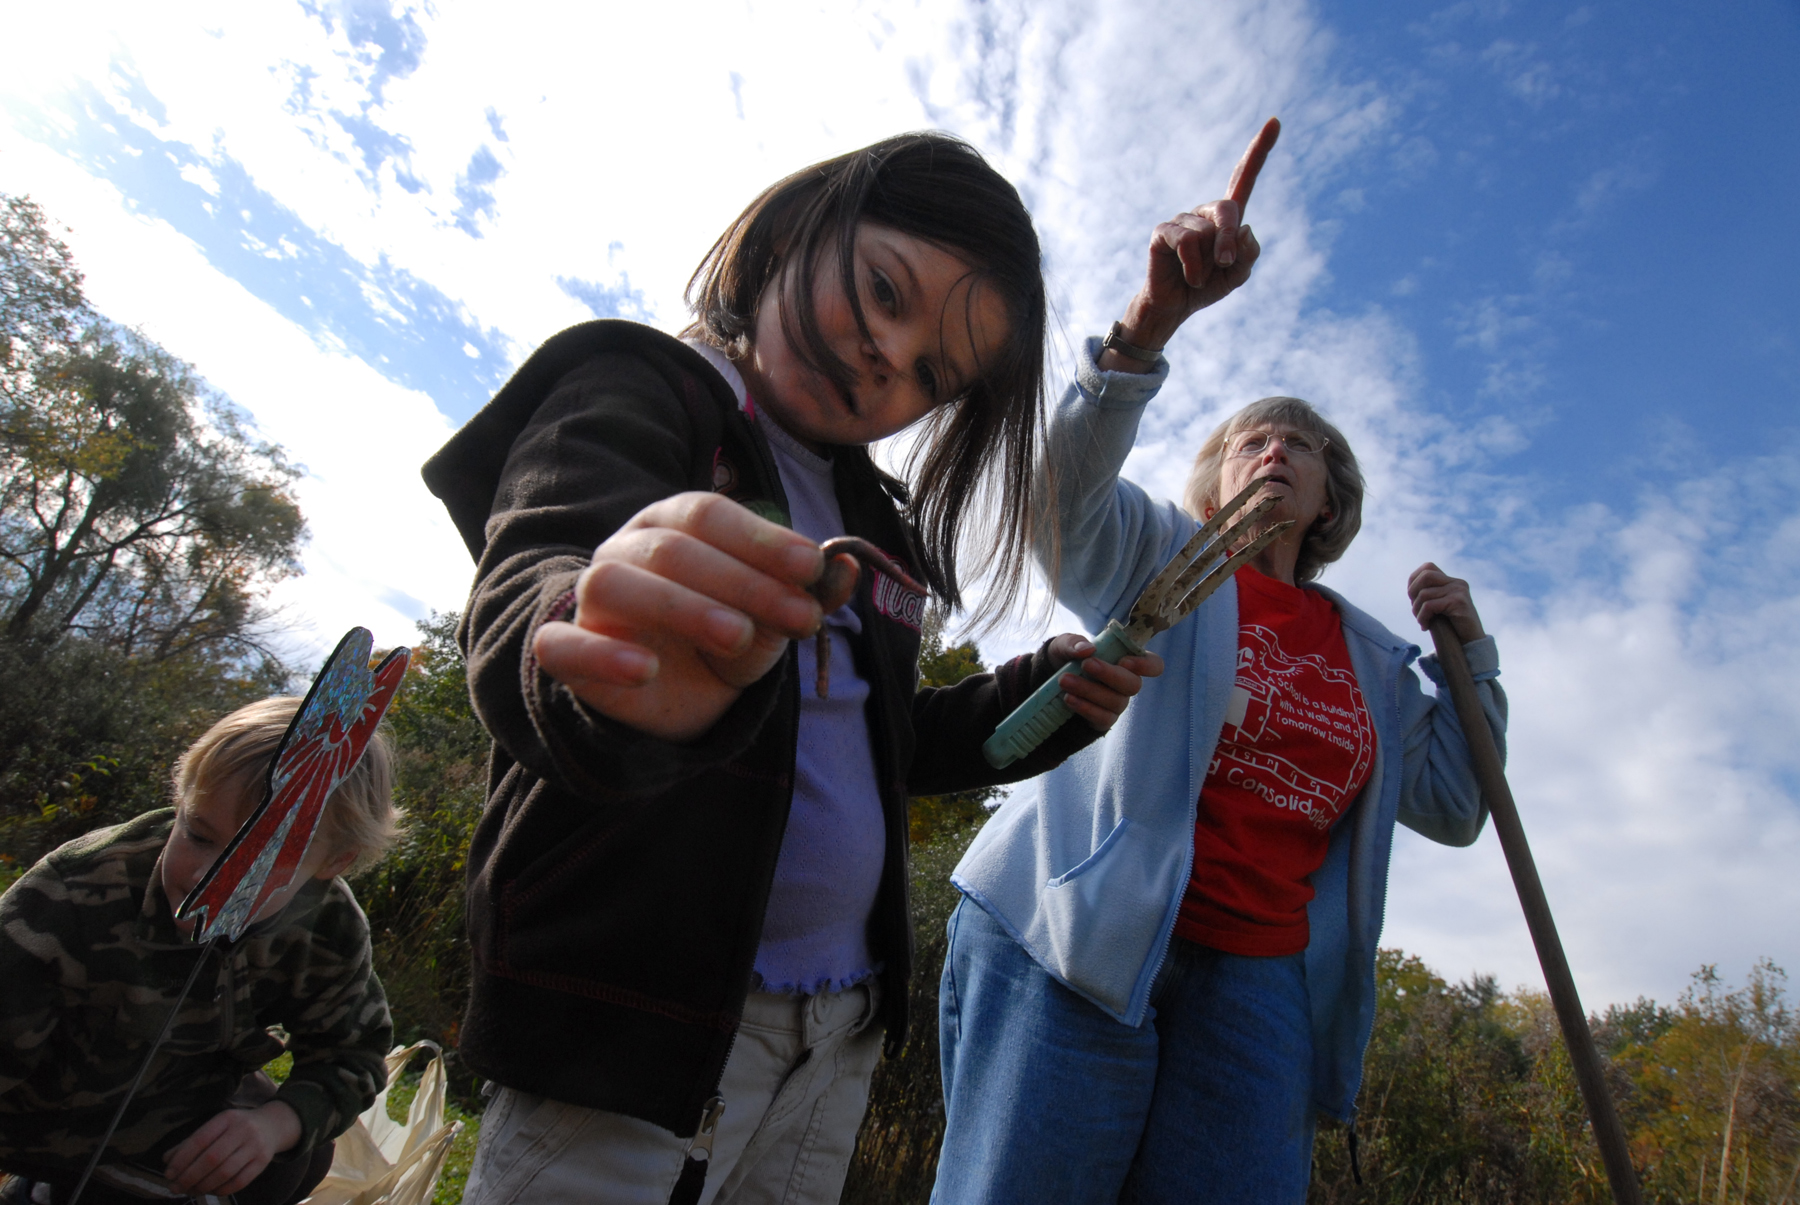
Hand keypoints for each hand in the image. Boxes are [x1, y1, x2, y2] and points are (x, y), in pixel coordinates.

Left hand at [164, 1101, 299, 1195]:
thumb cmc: (236, 1127)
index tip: (169, 1174)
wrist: (273, 1125)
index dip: (182, 1159)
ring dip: (203, 1186)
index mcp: (226, 1118)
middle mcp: (243, 1130)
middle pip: (212, 1158)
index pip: (200, 1139)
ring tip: (190, 1190)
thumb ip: (190, 1142)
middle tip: (175, 1187)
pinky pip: (240, 1181)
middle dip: (190, 1176)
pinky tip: (210, 1190)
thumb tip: (167, 1160)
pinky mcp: (263, 1161)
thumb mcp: (215, 1127)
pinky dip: (221, 1189)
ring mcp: (255, 1146)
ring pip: (225, 1172)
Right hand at [532, 492, 825, 741]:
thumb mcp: (772, 617)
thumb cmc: (722, 638)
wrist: (673, 697)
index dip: (760, 538)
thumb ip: (806, 592)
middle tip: (799, 618)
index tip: (810, 566)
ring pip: (615, 583)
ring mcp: (592, 599)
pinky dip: (601, 655)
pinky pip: (561, 645)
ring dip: (682, 606)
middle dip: (743, 581)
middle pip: (673, 548)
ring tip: (736, 636)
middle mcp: (627, 549)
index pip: (708, 515)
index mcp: (674, 525)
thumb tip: (846, 565)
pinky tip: (646, 670)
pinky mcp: (568, 651)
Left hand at [1046, 633, 1165, 731]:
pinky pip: (1103, 718)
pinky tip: (1068, 698)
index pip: (1154, 665)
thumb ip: (1074, 643)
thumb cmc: (1069, 657)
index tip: (1125, 660)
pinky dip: (1085, 708)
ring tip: (1064, 680)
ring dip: (1089, 690)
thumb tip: (1087, 649)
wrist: (1051, 681)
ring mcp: (1117, 703)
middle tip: (1086, 664)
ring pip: (1115, 701)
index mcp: (1128, 660)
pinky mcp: (1104, 720)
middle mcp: (1127, 683)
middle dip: (1109, 674)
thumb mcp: (1066, 645)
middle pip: (1133, 685)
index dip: (1146, 665)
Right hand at [1101, 117, 1280, 370]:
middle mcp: (1204, 212)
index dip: (1260, 150)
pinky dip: (1194, 267)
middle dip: (1230, 241)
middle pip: (1228, 209)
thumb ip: (1248, 252)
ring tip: (1197, 276)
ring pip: (1207, 234)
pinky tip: (1188, 277)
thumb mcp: (1239, 273)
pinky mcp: (1164, 231)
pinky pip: (1188, 243)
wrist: (1176, 306)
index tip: (1275, 121)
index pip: (1244, 178)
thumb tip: (1242, 228)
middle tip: (1226, 264)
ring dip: (1208, 265)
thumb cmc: (1208, 286)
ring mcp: (1182, 219)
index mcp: (1227, 217)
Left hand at [1408, 562, 1485, 644]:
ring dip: (1417, 611)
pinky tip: (1425, 626)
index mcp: (1452, 581)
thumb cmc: (1451, 627)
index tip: (1412, 598)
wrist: (1470, 643)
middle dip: (1413, 592)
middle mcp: (1457, 583)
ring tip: (1422, 622)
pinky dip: (1422, 617)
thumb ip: (1429, 595)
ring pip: (1424, 593)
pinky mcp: (1458, 602)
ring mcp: (1459, 591)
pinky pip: (1429, 605)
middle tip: (1415, 610)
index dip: (1414, 580)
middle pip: (1425, 575)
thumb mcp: (1439, 607)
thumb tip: (1410, 589)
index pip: (1428, 567)